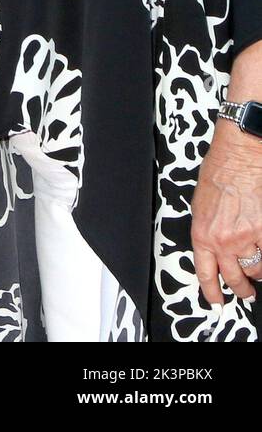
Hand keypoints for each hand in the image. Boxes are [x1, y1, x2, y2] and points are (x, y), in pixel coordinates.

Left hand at [191, 121, 261, 304]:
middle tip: (245, 293)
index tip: (215, 301)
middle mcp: (223, 239)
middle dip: (240, 289)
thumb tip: (213, 246)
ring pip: (255, 268)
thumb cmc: (219, 172)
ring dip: (256, 271)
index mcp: (202, 232)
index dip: (210, 291)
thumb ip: (207, 229)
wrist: (240, 156)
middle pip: (233, 277)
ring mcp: (247, 237)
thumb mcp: (201, 205)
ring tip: (257, 272)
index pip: (205, 272)